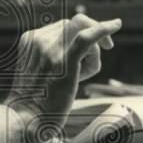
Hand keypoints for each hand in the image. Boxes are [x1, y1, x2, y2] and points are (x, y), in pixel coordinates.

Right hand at [8, 13, 122, 127]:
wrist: (26, 118)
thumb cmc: (35, 99)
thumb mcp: (39, 68)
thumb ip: (53, 54)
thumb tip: (82, 49)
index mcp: (30, 39)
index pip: (63, 27)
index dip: (78, 35)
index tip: (90, 49)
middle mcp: (39, 39)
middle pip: (74, 26)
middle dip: (89, 41)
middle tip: (99, 57)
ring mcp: (50, 49)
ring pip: (83, 34)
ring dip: (92, 53)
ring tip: (81, 78)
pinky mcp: (64, 61)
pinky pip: (87, 37)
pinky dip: (104, 29)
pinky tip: (116, 25)